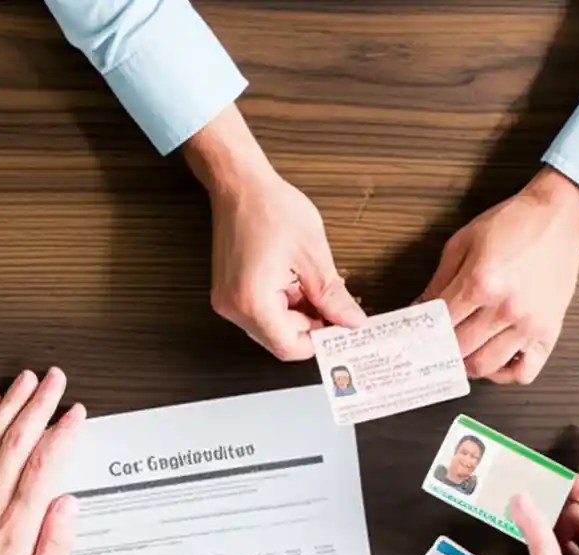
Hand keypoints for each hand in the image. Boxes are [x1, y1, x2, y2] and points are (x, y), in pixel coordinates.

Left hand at [0, 367, 84, 554]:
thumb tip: (69, 503)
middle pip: (17, 440)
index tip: (77, 412)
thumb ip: (57, 546)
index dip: (62, 433)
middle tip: (56, 378)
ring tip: (27, 379)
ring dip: (10, 403)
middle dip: (39, 403)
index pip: (44, 466)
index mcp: (15, 527)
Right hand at [185, 105, 365, 360]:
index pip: (289, 347)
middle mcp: (234, 307)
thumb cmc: (270, 208)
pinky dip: (283, 302)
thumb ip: (333, 297)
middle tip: (335, 304)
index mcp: (253, 302)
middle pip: (280, 339)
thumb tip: (351, 321)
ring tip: (313, 283)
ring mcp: (228, 300)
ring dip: (298, 312)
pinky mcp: (229, 291)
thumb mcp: (314, 256)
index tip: (341, 329)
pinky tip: (297, 279)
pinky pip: (261, 311)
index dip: (319, 341)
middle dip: (311, 324)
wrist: (239, 184)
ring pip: (272, 326)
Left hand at [422, 168, 578, 383]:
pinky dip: (506, 375)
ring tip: (461, 354)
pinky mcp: (549, 331)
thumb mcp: (463, 242)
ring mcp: (528, 324)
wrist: (560, 217)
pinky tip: (496, 361)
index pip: (440, 322)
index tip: (416, 336)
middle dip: (441, 349)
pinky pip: (525, 372)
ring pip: (486, 365)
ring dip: (467, 365)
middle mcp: (504, 308)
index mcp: (480, 282)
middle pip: (459, 348)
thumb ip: (439, 280)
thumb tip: (419, 308)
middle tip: (434, 346)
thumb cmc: (514, 224)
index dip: (423, 332)